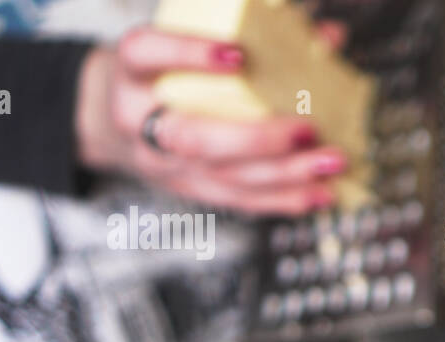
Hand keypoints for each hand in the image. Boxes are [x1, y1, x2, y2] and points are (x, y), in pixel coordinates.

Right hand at [74, 27, 343, 215]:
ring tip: (332, 162)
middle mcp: (140, 122)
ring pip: (225, 176)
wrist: (112, 122)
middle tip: (307, 128)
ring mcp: (164, 164)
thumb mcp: (182, 48)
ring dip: (286, 174)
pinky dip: (286, 199)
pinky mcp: (190, 190)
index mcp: (131, 72)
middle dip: (257, 139)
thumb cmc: (163, 75)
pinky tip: (322, 193)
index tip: (237, 53)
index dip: (187, 54)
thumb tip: (327, 37)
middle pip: (194, 138)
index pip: (146, 54)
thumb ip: (244, 37)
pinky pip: (240, 201)